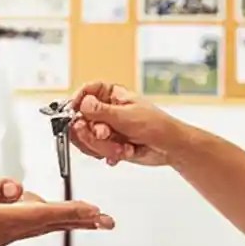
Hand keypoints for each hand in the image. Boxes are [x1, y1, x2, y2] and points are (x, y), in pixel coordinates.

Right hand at [0, 179, 113, 245]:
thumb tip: (17, 187)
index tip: (97, 212)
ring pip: (41, 226)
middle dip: (81, 221)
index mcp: (0, 221)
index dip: (74, 212)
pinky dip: (43, 217)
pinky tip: (43, 208)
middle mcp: (4, 232)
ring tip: (88, 217)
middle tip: (108, 221)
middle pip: (51, 224)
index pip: (46, 215)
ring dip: (66, 220)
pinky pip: (25, 225)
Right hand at [67, 82, 183, 166]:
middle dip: (92, 132)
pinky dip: (110, 154)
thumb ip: (102, 112)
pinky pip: (96, 151)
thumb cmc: (156, 126)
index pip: (86, 92)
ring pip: (87, 138)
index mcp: (111, 95)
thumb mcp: (127, 116)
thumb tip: (83, 103)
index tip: (75, 112)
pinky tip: (125, 151)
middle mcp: (106, 111)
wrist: (169, 148)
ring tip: (122, 146)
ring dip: (105, 146)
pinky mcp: (108, 144)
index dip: (77, 102)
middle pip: (81, 118)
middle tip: (104, 134)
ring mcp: (106, 128)